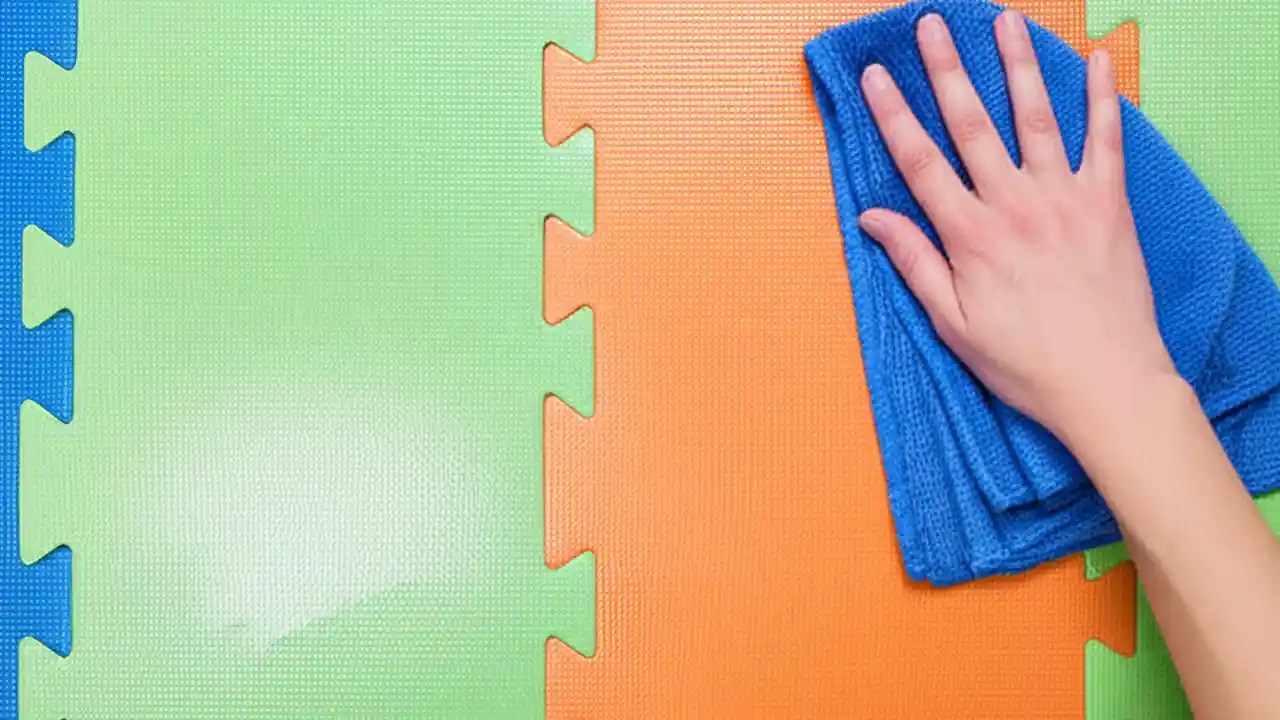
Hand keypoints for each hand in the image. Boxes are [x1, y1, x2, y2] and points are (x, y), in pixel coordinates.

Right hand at [856, 10, 1177, 439]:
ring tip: (1004, 22)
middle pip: (973, 124)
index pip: (920, 162)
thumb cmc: (1023, 362)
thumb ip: (914, 262)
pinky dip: (1103, 98)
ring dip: (1017, 66)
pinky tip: (1097, 61)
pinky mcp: (1108, 204)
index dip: (894, 115)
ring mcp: (1064, 199)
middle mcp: (1014, 205)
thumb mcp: (952, 324)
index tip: (875, 76)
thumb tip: (870, 218)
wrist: (1106, 382)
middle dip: (947, 70)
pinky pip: (1106, 140)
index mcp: (969, 236)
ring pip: (1035, 118)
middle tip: (931, 26)